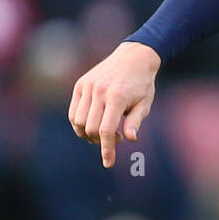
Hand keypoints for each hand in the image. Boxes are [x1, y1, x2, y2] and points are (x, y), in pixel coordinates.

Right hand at [68, 42, 161, 167]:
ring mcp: (87, 87)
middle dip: (101, 141)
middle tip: (116, 137)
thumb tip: (130, 139)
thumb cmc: (142, 83)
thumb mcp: (144, 103)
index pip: (106, 131)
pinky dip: (80, 123)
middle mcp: (99, 92)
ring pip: (78, 122)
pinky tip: (94, 122)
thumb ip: (135, 121)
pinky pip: (74, 112)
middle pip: (91, 129)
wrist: (134, 56)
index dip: (107, 150)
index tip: (108, 163)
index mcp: (116, 97)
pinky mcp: (80, 85)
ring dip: (89, 133)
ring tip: (104, 130)